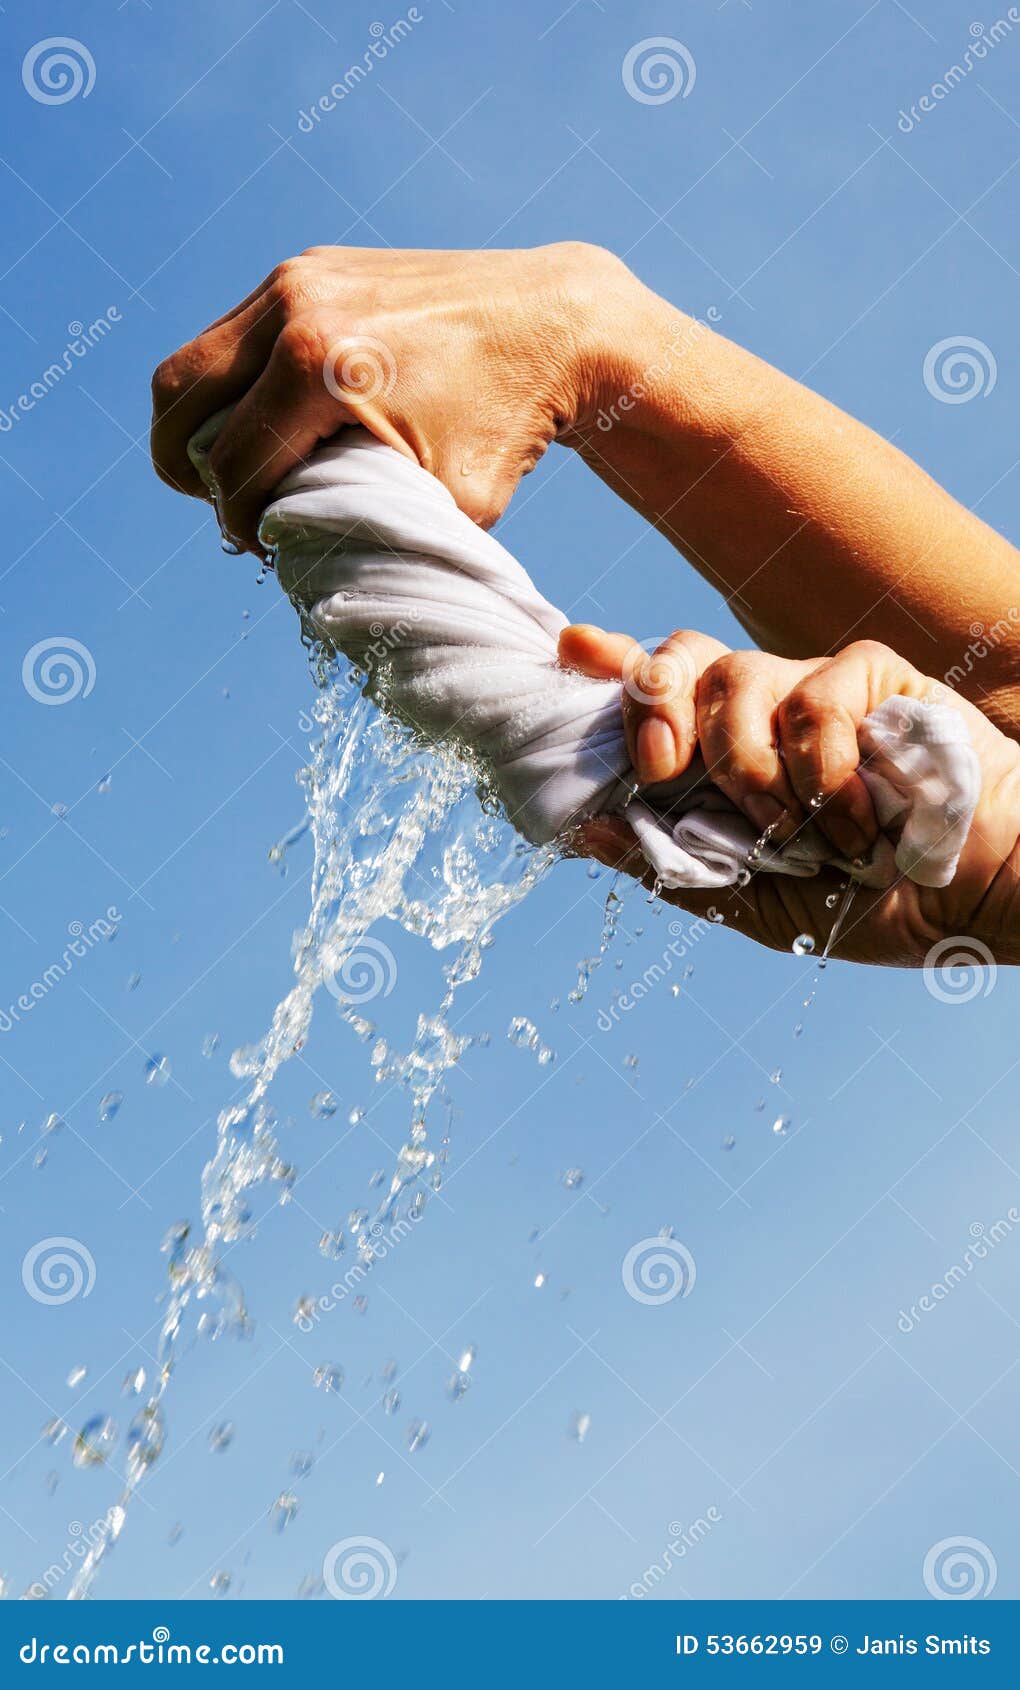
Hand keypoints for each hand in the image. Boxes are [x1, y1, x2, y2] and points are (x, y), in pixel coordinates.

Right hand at [150, 242, 630, 552]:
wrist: (553, 323)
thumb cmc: (509, 424)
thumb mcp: (450, 504)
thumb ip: (373, 535)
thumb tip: (307, 570)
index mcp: (316, 368)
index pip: (231, 468)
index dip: (240, 526)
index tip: (270, 550)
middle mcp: (292, 309)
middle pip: (178, 405)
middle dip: (191, 473)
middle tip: (235, 510)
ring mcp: (295, 278)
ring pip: (192, 366)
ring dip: (204, 428)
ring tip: (253, 471)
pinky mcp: (307, 268)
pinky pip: (233, 336)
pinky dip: (235, 387)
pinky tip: (281, 425)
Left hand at [558, 625, 1019, 966]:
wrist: (972, 898)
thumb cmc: (870, 896)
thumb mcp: (757, 901)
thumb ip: (674, 865)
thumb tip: (585, 831)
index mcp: (725, 749)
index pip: (658, 689)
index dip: (611, 664)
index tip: (570, 647)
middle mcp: (763, 705)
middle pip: (680, 657)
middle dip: (654, 706)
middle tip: (661, 768)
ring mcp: (815, 684)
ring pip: (737, 679)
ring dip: (753, 775)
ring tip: (801, 837)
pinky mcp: (870, 675)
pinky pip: (812, 705)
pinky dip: (824, 778)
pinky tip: (859, 823)